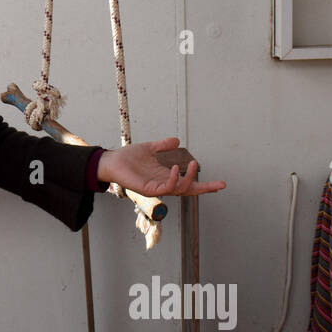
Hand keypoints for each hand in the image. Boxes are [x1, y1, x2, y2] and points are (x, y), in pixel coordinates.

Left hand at [98, 137, 225, 197]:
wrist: (111, 161)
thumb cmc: (128, 158)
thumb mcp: (149, 148)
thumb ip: (163, 146)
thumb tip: (177, 141)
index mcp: (165, 176)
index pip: (188, 183)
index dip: (203, 184)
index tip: (220, 184)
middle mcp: (163, 184)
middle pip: (189, 190)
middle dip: (205, 188)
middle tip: (220, 184)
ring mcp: (156, 188)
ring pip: (179, 189)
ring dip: (189, 178)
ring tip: (192, 163)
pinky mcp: (147, 189)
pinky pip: (165, 188)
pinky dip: (173, 179)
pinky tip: (175, 168)